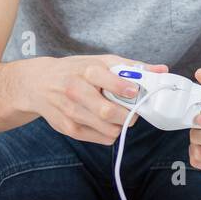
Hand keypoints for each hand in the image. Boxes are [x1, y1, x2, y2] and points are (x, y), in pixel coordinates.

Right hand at [30, 55, 168, 145]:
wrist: (38, 84)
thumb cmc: (75, 70)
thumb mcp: (101, 61)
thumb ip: (132, 67)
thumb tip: (163, 70)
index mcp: (85, 71)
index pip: (108, 81)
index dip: (126, 89)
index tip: (135, 92)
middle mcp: (75, 91)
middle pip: (108, 112)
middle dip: (129, 114)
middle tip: (134, 110)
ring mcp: (70, 112)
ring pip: (107, 129)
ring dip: (121, 125)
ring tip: (120, 115)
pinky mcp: (67, 128)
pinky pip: (101, 138)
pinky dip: (111, 132)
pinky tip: (106, 122)